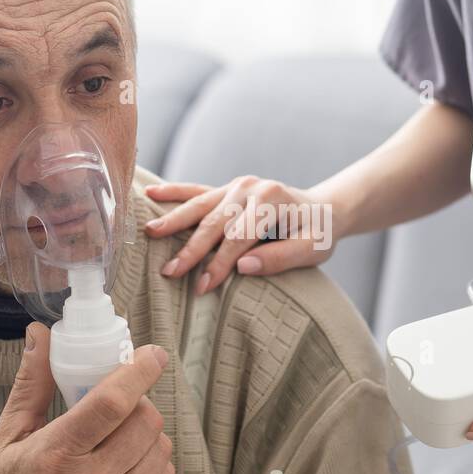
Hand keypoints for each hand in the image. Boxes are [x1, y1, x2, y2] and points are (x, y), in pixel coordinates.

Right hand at [0, 322, 174, 473]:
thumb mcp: (9, 437)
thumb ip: (31, 384)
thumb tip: (41, 334)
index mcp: (57, 453)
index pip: (112, 402)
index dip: (139, 372)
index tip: (152, 355)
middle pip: (145, 421)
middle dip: (140, 403)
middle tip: (121, 407)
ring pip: (160, 448)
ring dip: (147, 435)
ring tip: (120, 440)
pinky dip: (153, 465)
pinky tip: (126, 467)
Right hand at [145, 176, 338, 294]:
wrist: (323, 210)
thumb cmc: (318, 234)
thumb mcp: (312, 250)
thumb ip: (280, 258)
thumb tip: (243, 267)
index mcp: (271, 200)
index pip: (238, 237)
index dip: (220, 263)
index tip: (203, 287)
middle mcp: (250, 187)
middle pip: (214, 222)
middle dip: (192, 250)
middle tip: (170, 273)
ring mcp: (237, 186)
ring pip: (200, 205)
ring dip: (174, 220)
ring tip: (149, 234)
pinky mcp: (227, 189)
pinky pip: (197, 190)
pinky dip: (175, 191)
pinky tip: (152, 192)